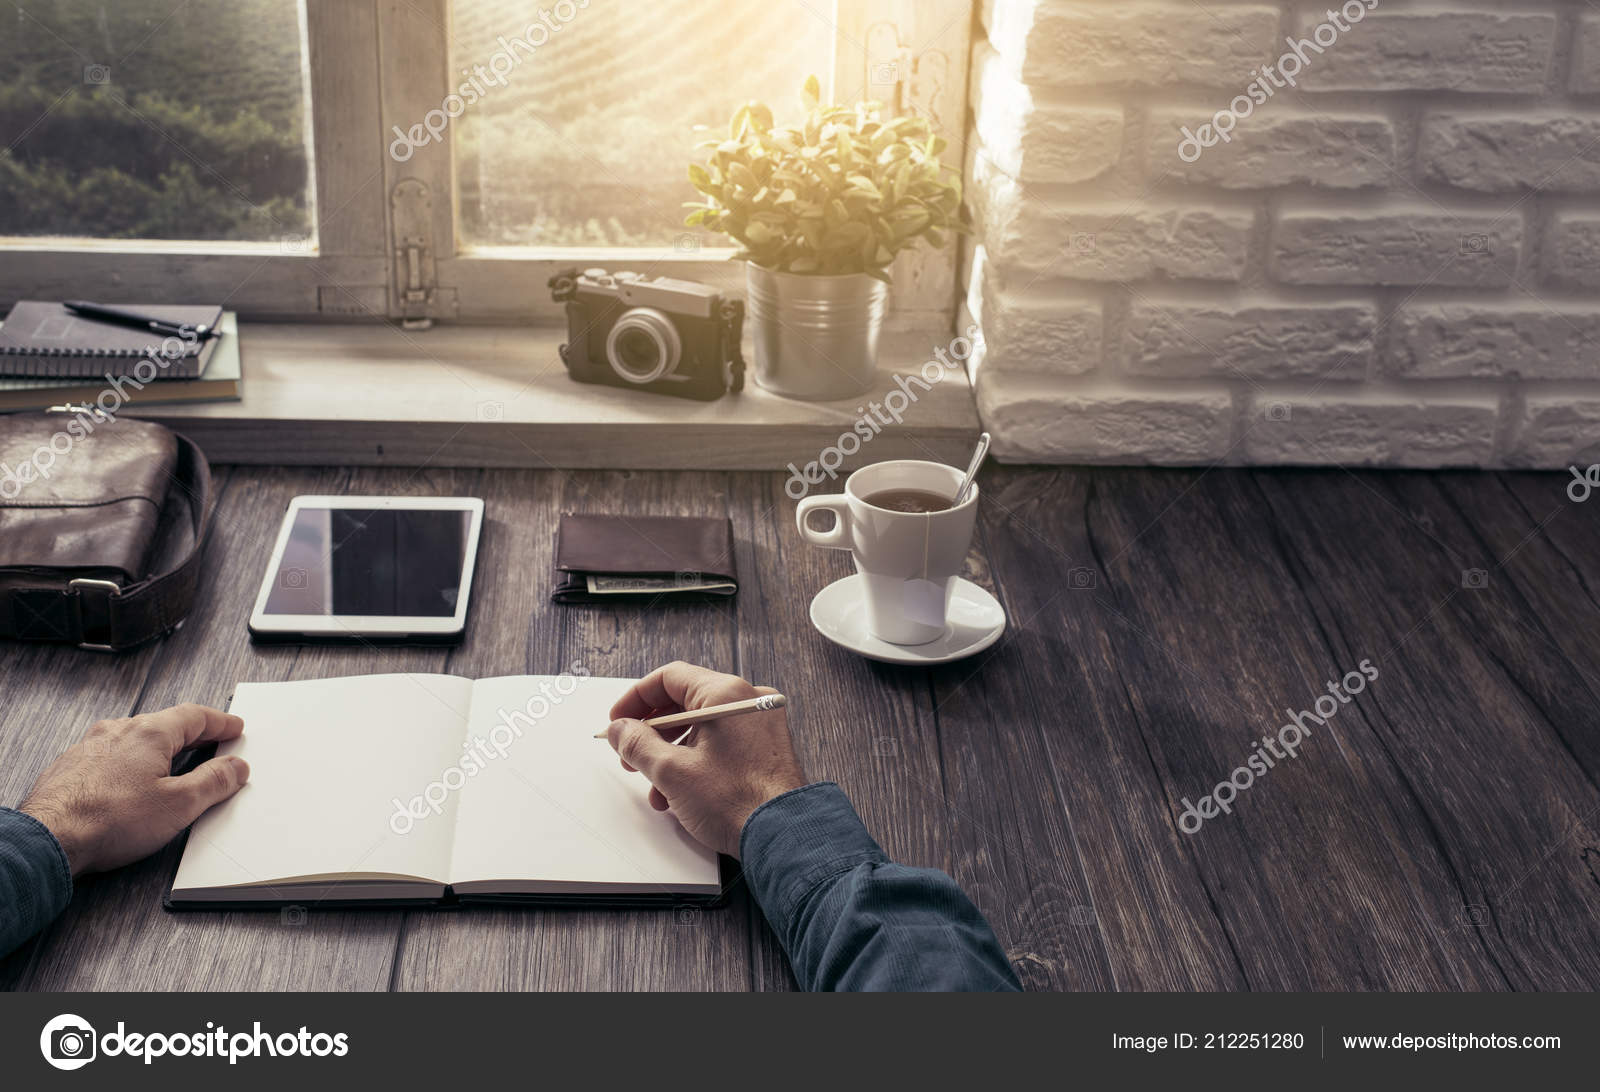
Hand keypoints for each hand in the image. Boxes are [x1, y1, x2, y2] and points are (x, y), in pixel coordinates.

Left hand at [19, 704, 249, 876]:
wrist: (48, 840)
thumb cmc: (108, 821)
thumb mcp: (179, 804)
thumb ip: (214, 782)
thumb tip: (236, 767)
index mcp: (149, 733)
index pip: (195, 716)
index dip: (220, 722)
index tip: (233, 728)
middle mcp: (118, 731)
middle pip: (166, 724)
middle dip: (193, 735)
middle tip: (213, 745)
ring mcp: (91, 747)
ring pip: (136, 739)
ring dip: (162, 749)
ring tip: (175, 766)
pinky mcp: (72, 767)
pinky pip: (113, 755)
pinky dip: (133, 762)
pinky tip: (134, 783)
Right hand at [606, 662, 806, 857]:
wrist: (783, 835)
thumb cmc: (737, 802)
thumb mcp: (671, 771)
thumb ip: (638, 744)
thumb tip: (620, 729)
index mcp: (725, 694)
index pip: (669, 677)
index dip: (636, 699)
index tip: (619, 720)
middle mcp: (748, 700)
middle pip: (685, 702)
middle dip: (652, 733)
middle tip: (631, 754)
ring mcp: (761, 723)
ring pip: (703, 727)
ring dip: (671, 754)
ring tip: (656, 786)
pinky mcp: (767, 747)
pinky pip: (723, 743)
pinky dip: (697, 761)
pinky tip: (681, 793)